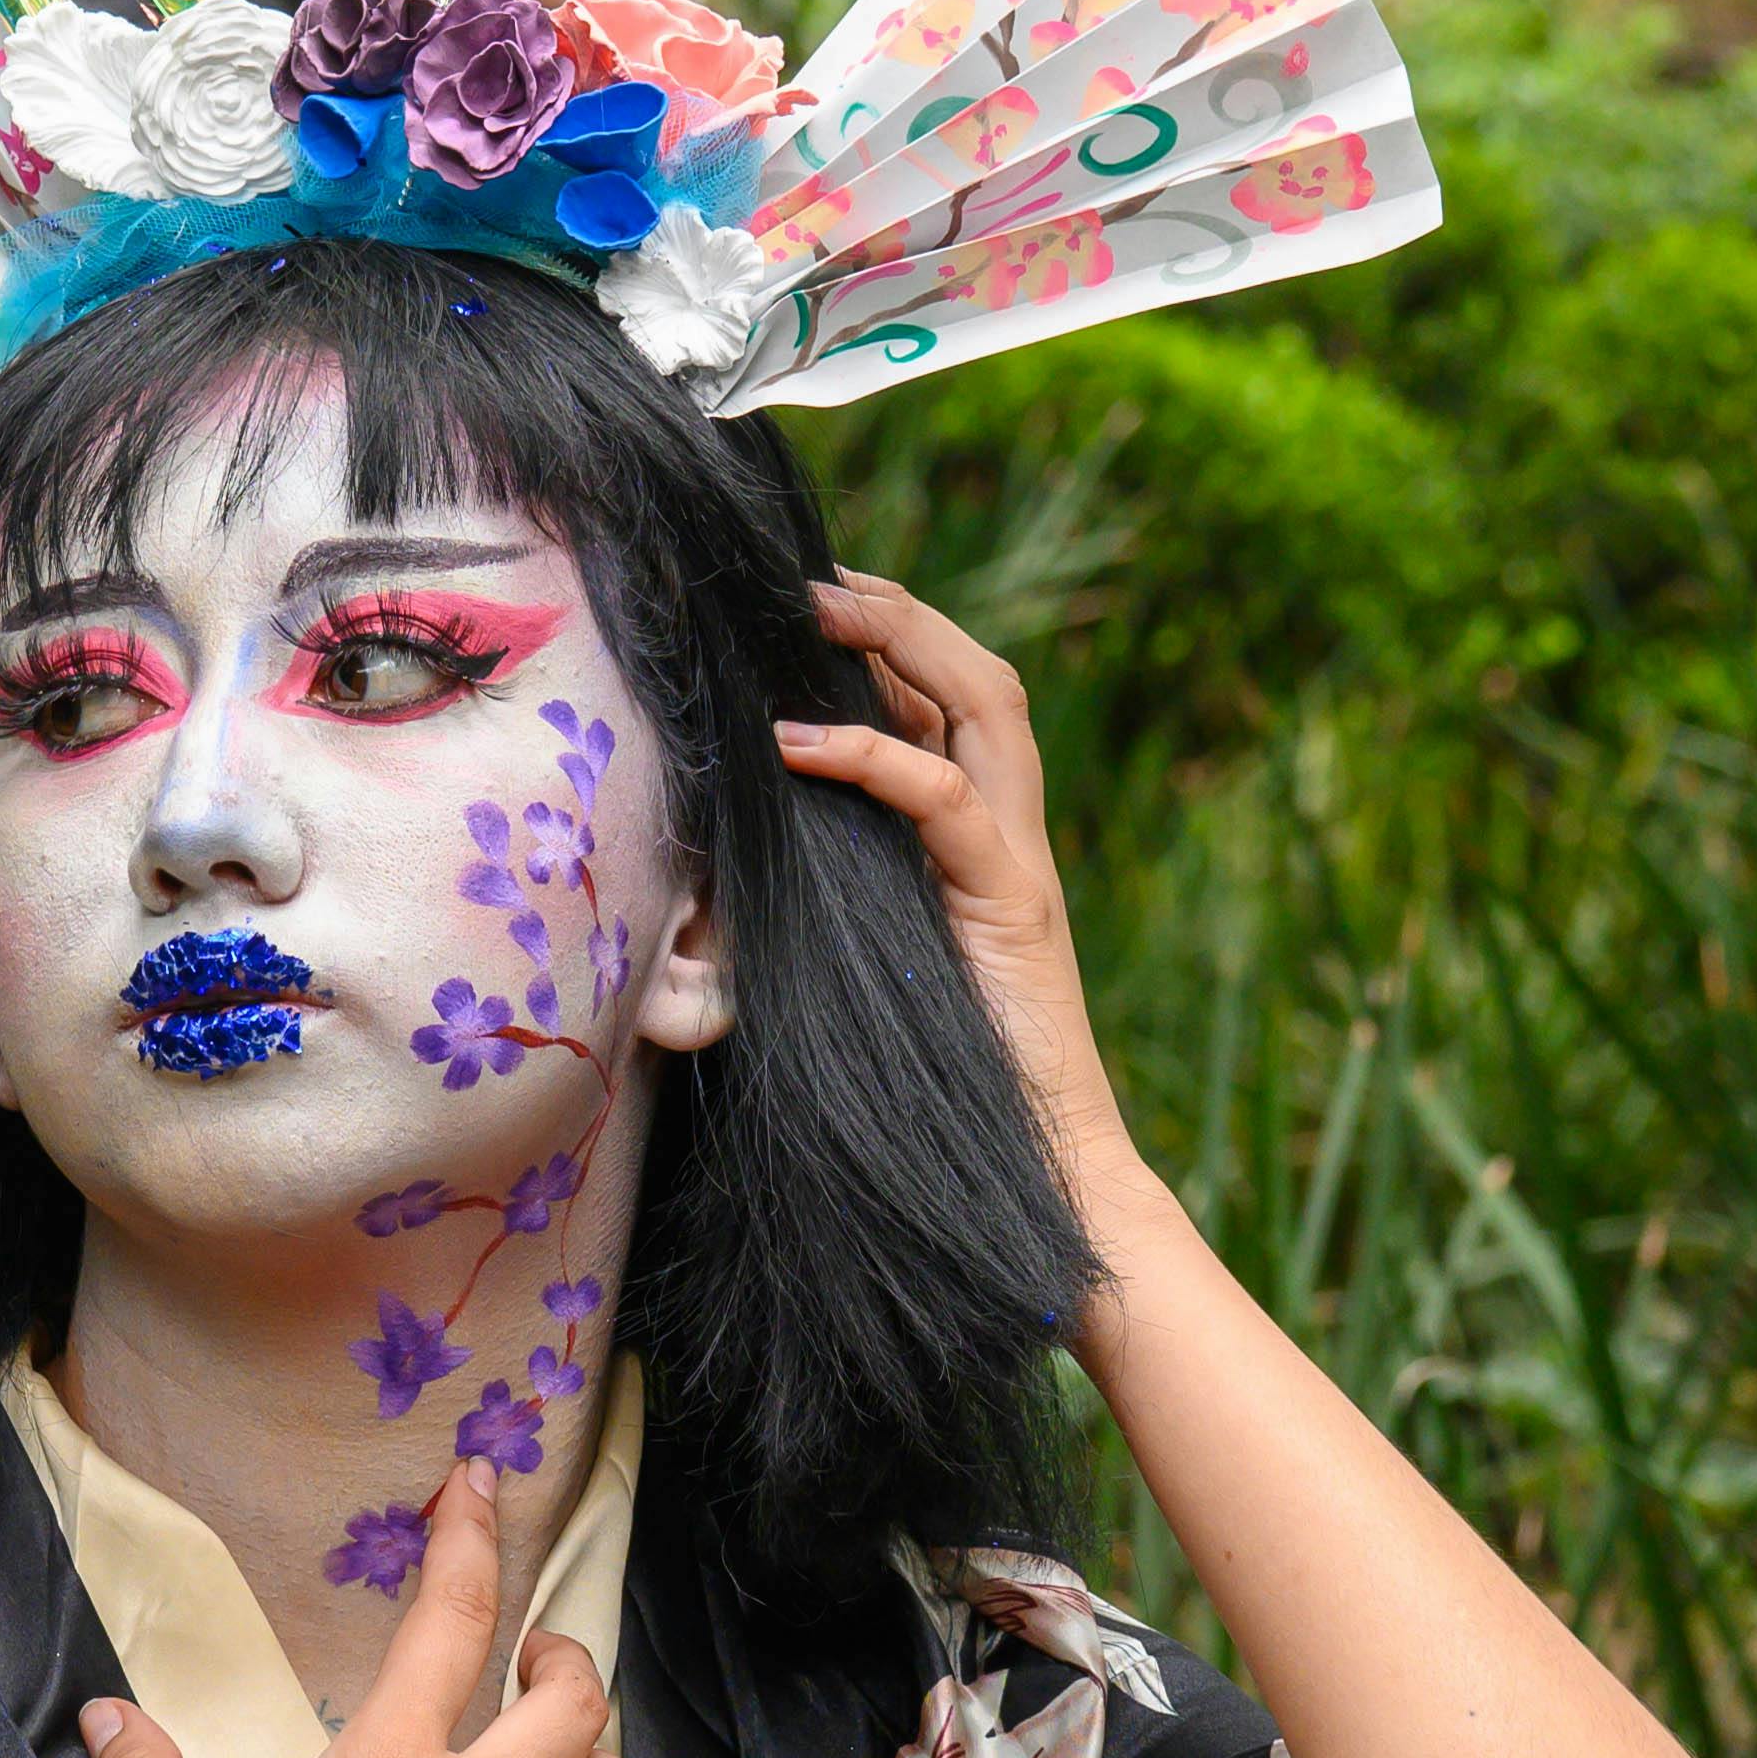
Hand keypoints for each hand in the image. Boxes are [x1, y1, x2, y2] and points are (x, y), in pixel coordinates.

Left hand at [777, 572, 1138, 1206]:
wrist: (1033, 1176)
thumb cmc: (932, 1089)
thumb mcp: (859, 963)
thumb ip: (826, 894)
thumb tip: (724, 854)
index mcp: (977, 842)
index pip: (947, 702)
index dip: (888, 640)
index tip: (801, 605)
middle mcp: (1009, 836)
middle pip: (977, 675)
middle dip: (894, 612)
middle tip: (806, 581)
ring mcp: (1017, 866)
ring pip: (986, 706)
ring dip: (901, 644)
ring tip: (812, 615)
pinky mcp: (1013, 908)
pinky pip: (950, 803)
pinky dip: (876, 759)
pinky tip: (797, 745)